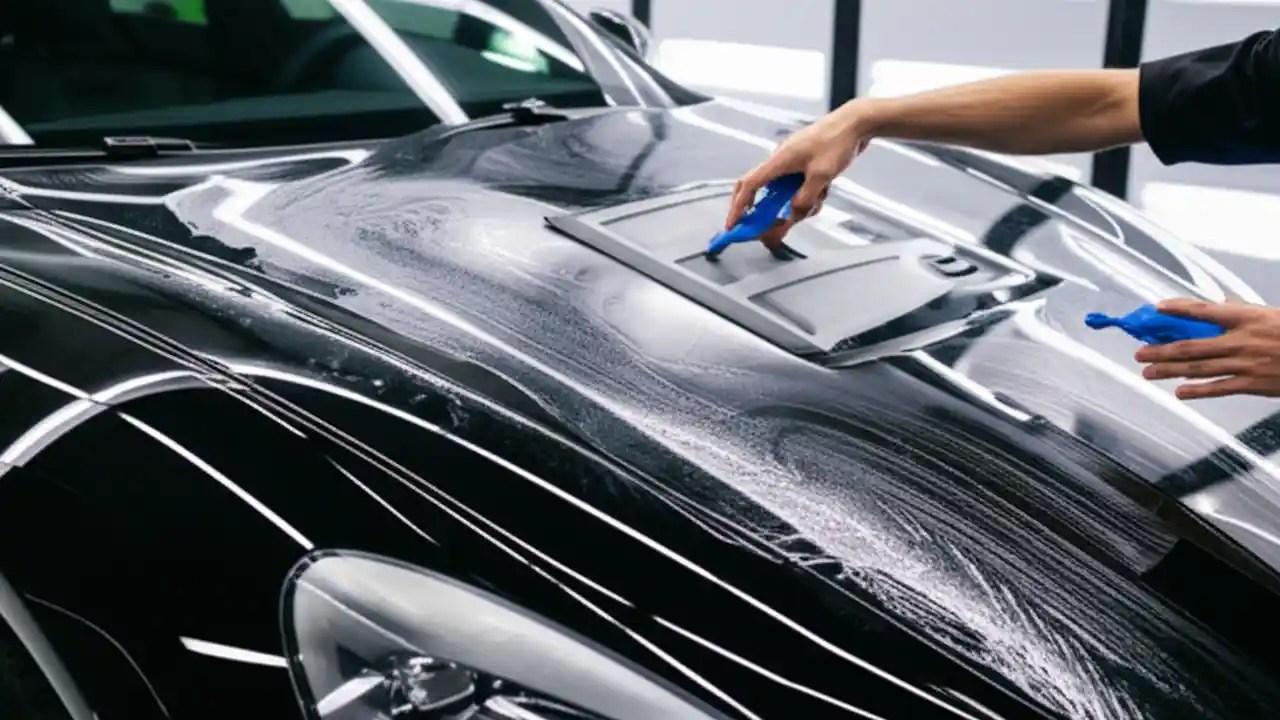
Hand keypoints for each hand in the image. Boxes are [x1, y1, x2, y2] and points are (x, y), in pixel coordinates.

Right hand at [724, 99, 873, 250]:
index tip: (733, 225)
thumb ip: (804, 199)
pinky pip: (798, 186)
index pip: (749, 186)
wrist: (856, 122)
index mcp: (779, 160)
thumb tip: (792, 214)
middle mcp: (781, 161)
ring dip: (799, 202)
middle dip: (765, 210)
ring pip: (785, 191)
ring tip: (819, 199)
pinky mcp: (804, 164)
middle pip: (761, 190)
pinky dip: (809, 194)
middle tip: (772, 226)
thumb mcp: (821, 176)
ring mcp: (792, 162)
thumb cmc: (837, 142)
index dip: (738, 207)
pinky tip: (825, 190)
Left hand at [1135, 298, 1279, 399]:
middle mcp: (1243, 339)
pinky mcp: (1253, 383)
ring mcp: (1247, 363)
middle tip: (1139, 352)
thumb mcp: (1271, 315)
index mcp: (1249, 316)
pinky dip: (1198, 390)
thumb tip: (1221, 301)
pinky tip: (1180, 392)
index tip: (1157, 308)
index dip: (1179, 308)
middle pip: (1193, 344)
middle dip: (1162, 349)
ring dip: (1170, 370)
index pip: (1206, 309)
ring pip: (1200, 367)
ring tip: (1148, 372)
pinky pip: (1220, 388)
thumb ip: (1243, 310)